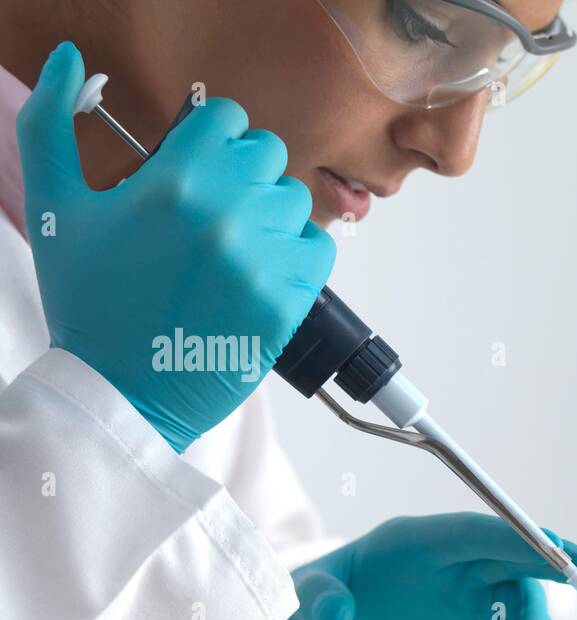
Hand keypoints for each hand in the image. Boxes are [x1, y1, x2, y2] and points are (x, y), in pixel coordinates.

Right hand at [16, 42, 334, 452]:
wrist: (120, 392)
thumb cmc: (90, 303)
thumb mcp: (56, 210)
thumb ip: (51, 127)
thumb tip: (71, 63)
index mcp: (172, 183)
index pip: (227, 117)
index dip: (212, 139)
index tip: (198, 167)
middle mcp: (225, 214)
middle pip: (267, 155)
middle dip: (241, 174)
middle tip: (211, 213)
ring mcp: (261, 260)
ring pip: (294, 201)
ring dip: (269, 215)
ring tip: (231, 247)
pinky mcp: (287, 301)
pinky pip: (318, 248)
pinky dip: (296, 254)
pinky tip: (259, 271)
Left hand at [279, 513, 576, 619]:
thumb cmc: (317, 609)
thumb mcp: (299, 603)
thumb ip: (315, 599)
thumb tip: (335, 613)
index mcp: (414, 540)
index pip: (469, 530)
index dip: (510, 534)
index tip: (544, 545)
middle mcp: (454, 559)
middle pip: (511, 550)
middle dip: (550, 556)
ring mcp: (475, 591)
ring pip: (523, 592)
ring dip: (538, 618)